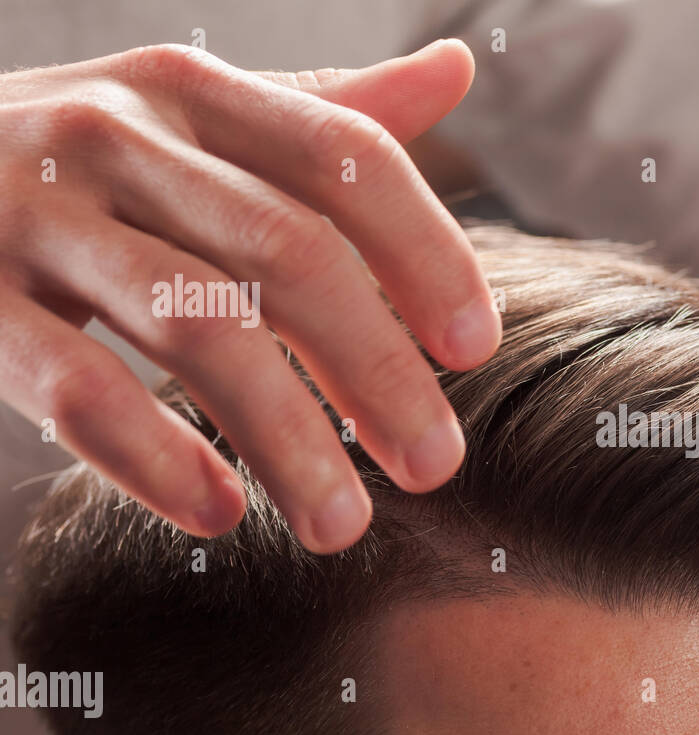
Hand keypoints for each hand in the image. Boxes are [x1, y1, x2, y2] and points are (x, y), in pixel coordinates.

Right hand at [0, 40, 499, 552]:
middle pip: (289, 253)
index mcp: (195, 92)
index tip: (476, 349)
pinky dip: (154, 457)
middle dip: (376, 370)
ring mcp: (34, 212)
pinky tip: (217, 513)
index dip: (427, 254)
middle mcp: (118, 135)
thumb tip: (455, 66)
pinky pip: (77, 386)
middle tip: (435, 466)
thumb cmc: (78, 165)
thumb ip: (321, 112)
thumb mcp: (196, 118)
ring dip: (287, 438)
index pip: (348, 160)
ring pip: (197, 327)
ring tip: (341, 525)